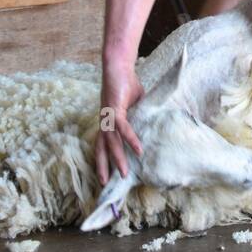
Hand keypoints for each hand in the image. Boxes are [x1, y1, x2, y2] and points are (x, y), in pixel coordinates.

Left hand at [96, 67, 144, 183]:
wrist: (118, 66)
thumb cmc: (126, 83)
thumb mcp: (135, 104)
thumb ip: (139, 115)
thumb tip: (151, 123)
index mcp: (107, 121)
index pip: (103, 144)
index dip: (104, 159)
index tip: (106, 175)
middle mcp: (104, 122)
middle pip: (100, 148)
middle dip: (103, 167)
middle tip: (105, 184)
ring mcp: (107, 117)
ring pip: (111, 143)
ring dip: (117, 159)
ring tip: (124, 173)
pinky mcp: (114, 110)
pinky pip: (123, 128)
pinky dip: (130, 139)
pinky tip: (138, 150)